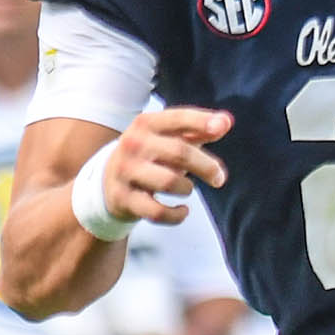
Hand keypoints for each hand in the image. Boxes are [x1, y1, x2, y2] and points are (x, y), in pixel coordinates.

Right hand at [99, 107, 231, 224]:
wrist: (107, 184)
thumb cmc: (151, 157)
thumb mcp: (169, 138)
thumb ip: (198, 130)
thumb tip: (226, 122)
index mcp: (146, 124)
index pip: (177, 119)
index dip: (201, 121)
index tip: (222, 128)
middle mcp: (133, 144)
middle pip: (179, 153)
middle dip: (206, 166)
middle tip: (219, 178)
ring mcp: (125, 172)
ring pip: (169, 182)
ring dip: (187, 188)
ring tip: (187, 188)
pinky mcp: (123, 198)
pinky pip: (158, 212)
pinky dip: (177, 215)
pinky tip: (183, 210)